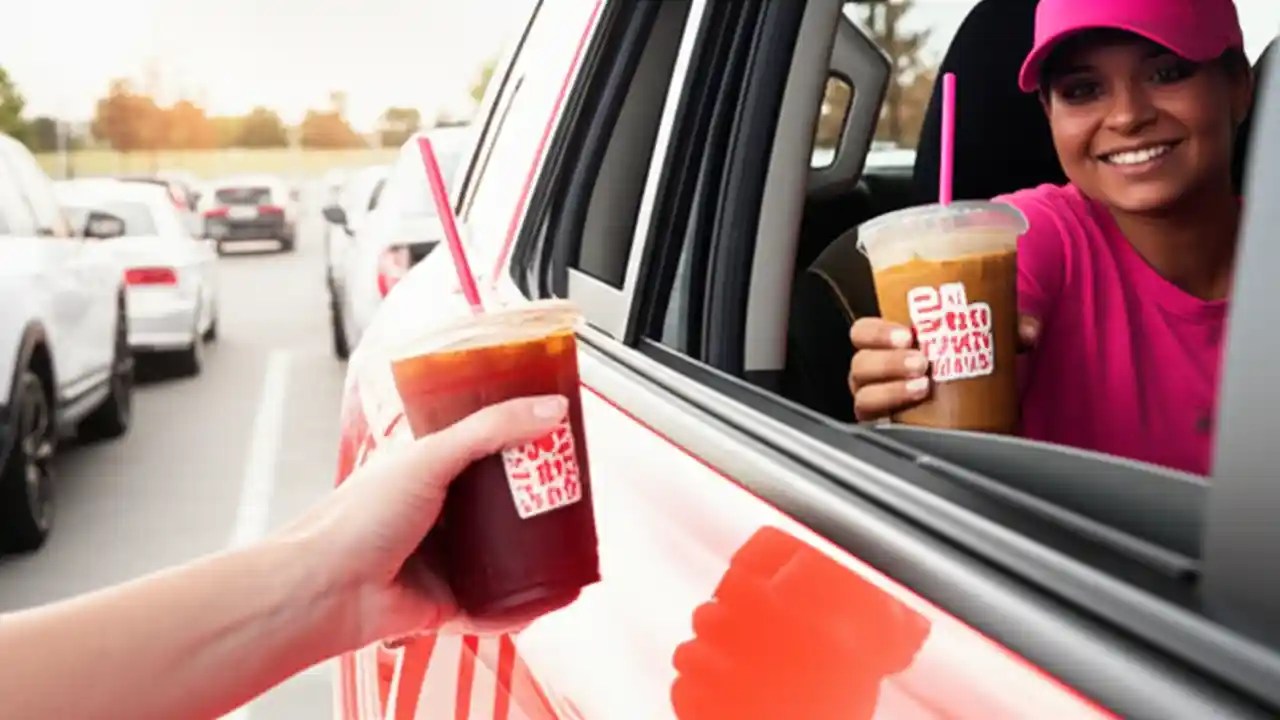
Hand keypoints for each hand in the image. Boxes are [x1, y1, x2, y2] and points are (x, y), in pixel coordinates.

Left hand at [284, 395, 570, 647]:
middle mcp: (439, 511)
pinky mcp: (452, 600)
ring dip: (537, 548)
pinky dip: (527, 602)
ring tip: (573, 537)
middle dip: (537, 494)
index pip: (483, 442)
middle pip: (502, 498)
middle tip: (572, 485)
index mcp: (427, 468)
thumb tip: (548, 410)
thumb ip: (491, 430)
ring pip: (505, 550)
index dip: (519, 434)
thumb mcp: (430, 457)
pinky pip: (499, 603)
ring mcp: (446, 557)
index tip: (556, 428)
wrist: (326, 592)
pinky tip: (553, 594)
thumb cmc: (355, 520)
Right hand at [848, 315, 1039, 421]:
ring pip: (864, 393)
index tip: (907, 334)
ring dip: (890, 387)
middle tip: (922, 362)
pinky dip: (890, 411)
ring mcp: (877, 402)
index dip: (877, 331)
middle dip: (887, 360)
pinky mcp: (884, 428)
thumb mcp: (985, 344)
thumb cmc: (965, 372)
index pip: (864, 333)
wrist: (974, 416)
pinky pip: (873, 422)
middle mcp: (875, 374)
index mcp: (889, 346)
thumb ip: (1007, 331)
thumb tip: (1029, 331)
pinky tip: (915, 407)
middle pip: (860, 362)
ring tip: (923, 386)